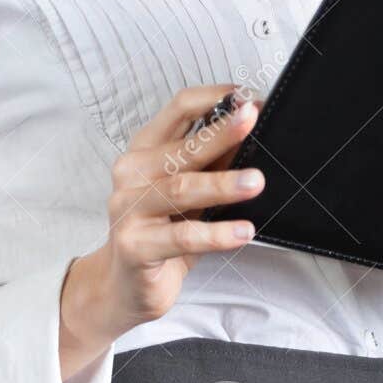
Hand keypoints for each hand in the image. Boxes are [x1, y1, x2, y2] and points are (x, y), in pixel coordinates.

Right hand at [59, 84, 263, 378]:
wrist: (124, 286)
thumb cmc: (163, 231)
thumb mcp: (191, 193)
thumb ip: (213, 163)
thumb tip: (253, 132)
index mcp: (146, 150)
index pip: (179, 108)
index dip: (214, 99)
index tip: (248, 96)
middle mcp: (132, 173)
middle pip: (182, 148)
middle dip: (222, 133)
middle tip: (254, 119)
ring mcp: (129, 209)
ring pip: (181, 190)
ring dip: (223, 184)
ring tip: (257, 182)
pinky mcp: (135, 246)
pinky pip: (181, 237)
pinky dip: (215, 234)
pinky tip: (243, 231)